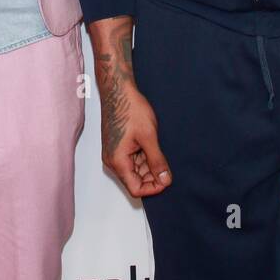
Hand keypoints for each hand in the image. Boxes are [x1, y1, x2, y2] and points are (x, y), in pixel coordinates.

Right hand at [102, 83, 171, 199]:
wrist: (118, 90)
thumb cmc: (129, 109)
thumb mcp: (149, 136)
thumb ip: (157, 161)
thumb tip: (165, 180)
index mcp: (118, 161)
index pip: (136, 189)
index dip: (153, 188)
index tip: (167, 179)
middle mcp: (113, 161)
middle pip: (135, 181)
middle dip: (152, 176)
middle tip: (166, 164)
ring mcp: (114, 154)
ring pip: (134, 171)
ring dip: (149, 166)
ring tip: (158, 150)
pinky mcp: (118, 147)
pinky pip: (132, 161)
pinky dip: (143, 158)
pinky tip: (151, 146)